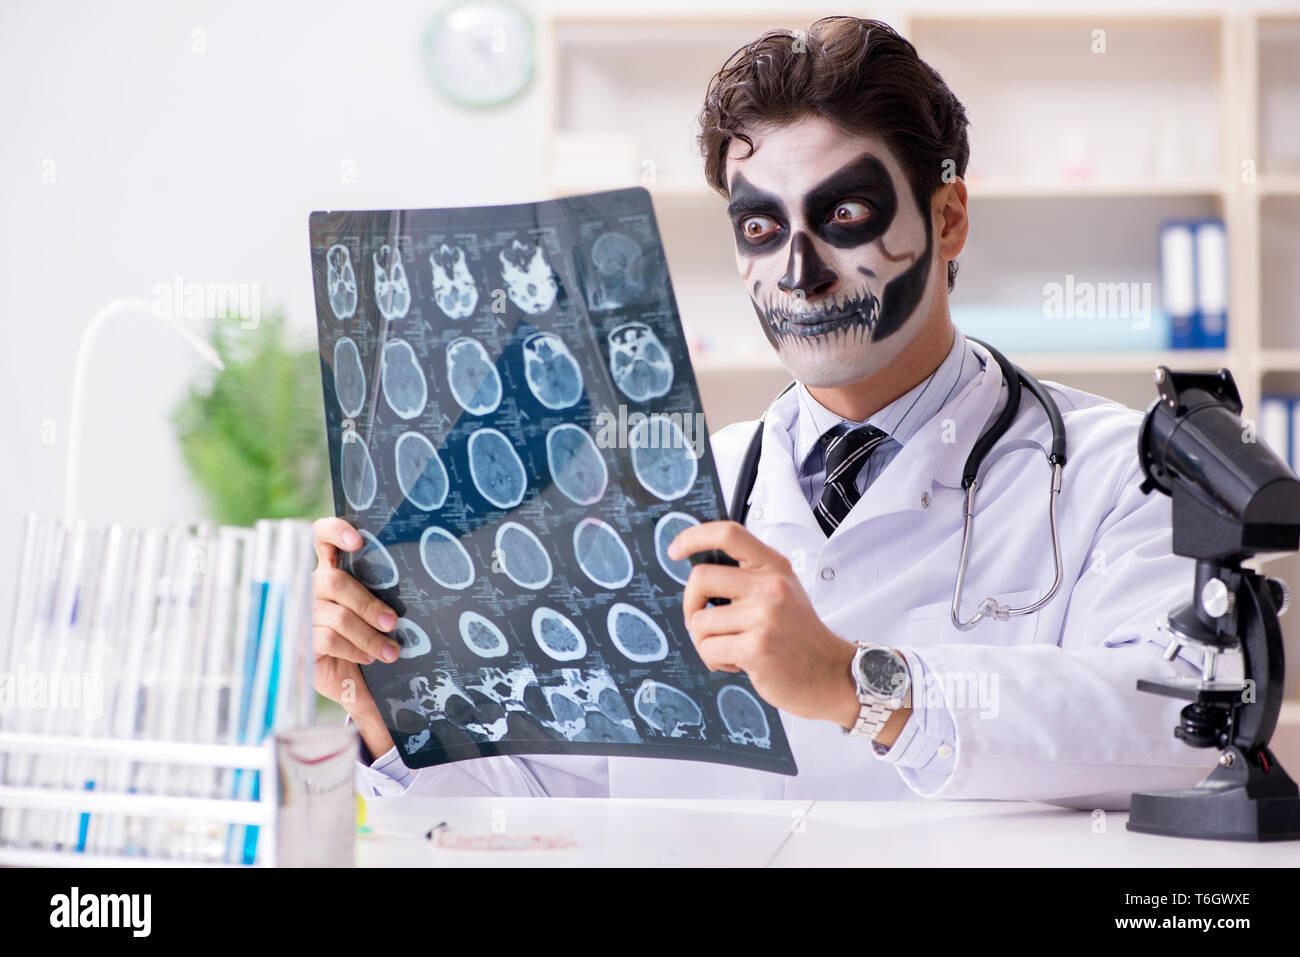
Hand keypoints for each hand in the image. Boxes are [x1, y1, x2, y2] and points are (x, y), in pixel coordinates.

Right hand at [312, 517, 400, 757]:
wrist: (351, 683)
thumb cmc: (371, 641)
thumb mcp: (381, 618)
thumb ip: (388, 597)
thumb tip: (420, 594)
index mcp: (332, 571)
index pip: (322, 537)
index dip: (335, 532)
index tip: (358, 540)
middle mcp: (312, 588)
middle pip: (334, 581)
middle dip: (368, 604)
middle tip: (393, 623)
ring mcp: (303, 614)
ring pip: (337, 616)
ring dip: (368, 636)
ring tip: (390, 652)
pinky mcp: (299, 641)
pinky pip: (328, 639)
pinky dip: (353, 649)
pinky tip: (367, 658)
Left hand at [667, 520, 860, 726]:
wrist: (831, 674)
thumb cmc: (801, 636)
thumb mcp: (783, 592)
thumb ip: (748, 579)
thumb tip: (700, 577)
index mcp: (774, 567)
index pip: (728, 534)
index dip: (694, 537)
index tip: (676, 550)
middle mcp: (770, 587)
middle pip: (700, 579)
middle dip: (690, 604)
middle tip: (701, 620)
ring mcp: (764, 617)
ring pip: (700, 622)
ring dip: (706, 642)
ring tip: (731, 648)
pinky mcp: (757, 648)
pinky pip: (709, 649)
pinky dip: (715, 660)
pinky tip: (738, 663)